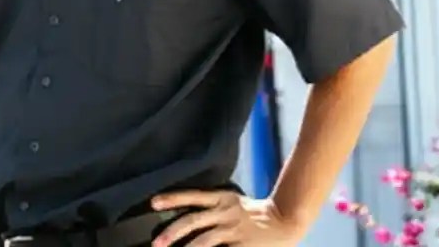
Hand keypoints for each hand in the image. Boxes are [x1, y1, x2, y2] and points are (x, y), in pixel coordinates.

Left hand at [149, 191, 304, 246]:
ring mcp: (233, 230)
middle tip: (156, 243)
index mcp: (222, 198)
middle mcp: (225, 212)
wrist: (285, 219)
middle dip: (172, 232)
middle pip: (193, 220)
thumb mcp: (232, 202)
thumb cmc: (254, 213)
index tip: (153, 202)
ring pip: (204, 241)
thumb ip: (211, 207)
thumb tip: (186, 218)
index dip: (173, 198)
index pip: (193, 196)